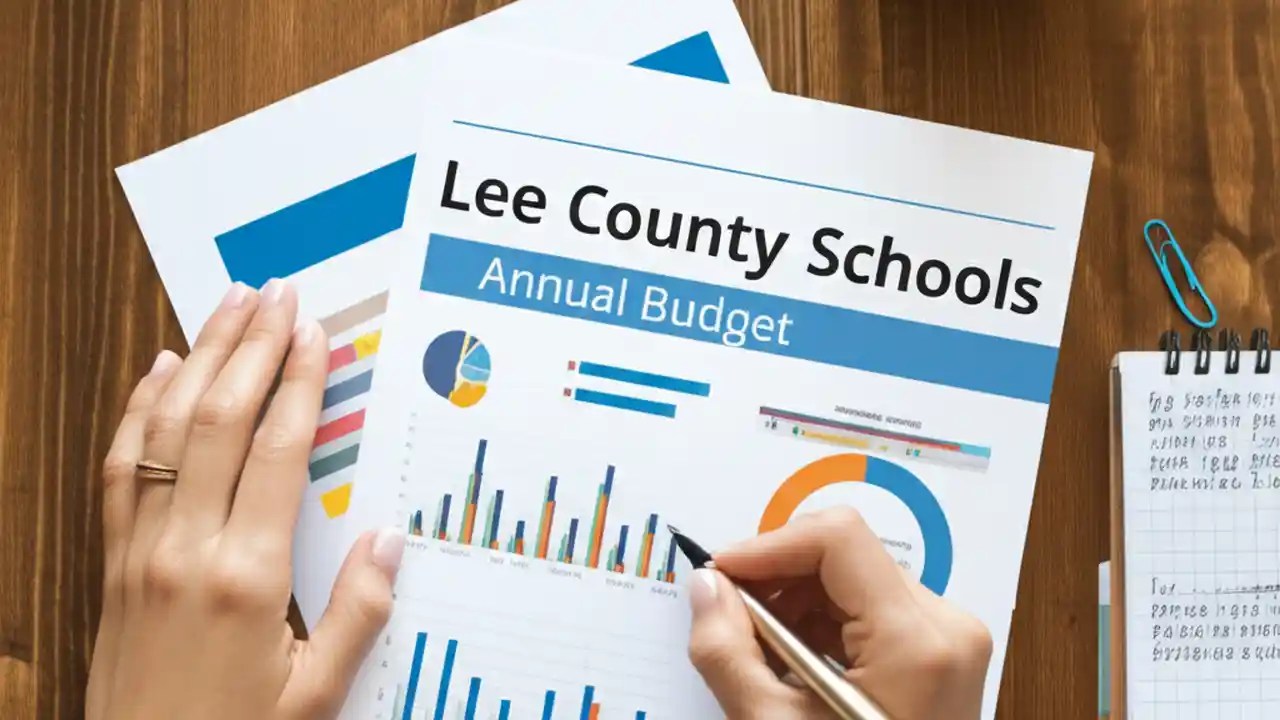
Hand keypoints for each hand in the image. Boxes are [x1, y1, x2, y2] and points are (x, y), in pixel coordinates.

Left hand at [85, 280, 403, 719]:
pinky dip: (136, 409)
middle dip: (250, 346)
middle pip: (220, 419)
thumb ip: (357, 613)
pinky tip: (156, 370)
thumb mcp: (316, 696)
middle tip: (276, 292)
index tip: (314, 333)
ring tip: (226, 306)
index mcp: (249, 576)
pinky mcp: (111, 561)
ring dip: (199, 358)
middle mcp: (187, 548)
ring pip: (166, 428)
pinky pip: (119, 466)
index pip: (277, 450)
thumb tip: (390, 537)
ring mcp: (140, 550)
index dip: (298, 382)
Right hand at [686, 508, 991, 719]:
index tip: (720, 574)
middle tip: (728, 615)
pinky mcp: (942, 656)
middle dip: (777, 578)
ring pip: (855, 580)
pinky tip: (791, 663)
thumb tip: (706, 586)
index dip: (768, 546)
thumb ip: (728, 650)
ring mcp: (950, 642)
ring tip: (758, 650)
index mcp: (917, 641)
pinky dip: (822, 624)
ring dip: (796, 602)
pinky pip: (872, 611)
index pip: (838, 538)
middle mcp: (946, 628)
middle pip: (845, 557)